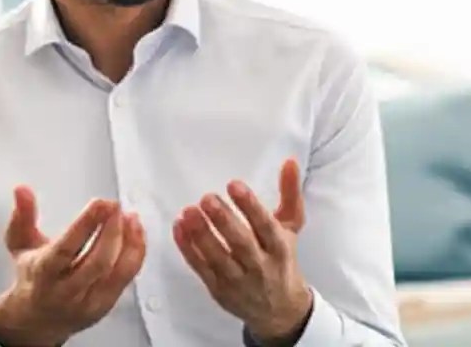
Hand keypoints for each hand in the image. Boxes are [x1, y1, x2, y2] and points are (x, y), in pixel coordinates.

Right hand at [0, 188, 145, 345]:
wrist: (37, 321)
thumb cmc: (34, 278)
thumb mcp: (20, 246)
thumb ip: (23, 217)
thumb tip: (22, 190)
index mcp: (43, 274)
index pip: (66, 250)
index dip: (86, 225)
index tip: (101, 203)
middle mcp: (66, 291)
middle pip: (97, 262)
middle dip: (111, 231)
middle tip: (116, 206)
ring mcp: (89, 300)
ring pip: (117, 270)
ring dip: (129, 239)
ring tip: (129, 216)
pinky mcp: (107, 303)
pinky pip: (129, 275)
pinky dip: (136, 250)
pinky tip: (136, 231)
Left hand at [174, 159, 312, 343]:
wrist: (278, 309)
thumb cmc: (282, 259)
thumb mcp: (291, 226)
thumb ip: (289, 193)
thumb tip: (290, 161)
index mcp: (279, 247)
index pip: (265, 225)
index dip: (250, 206)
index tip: (234, 186)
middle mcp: (260, 265)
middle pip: (240, 242)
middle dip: (223, 220)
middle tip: (206, 198)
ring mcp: (237, 280)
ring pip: (217, 257)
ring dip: (201, 234)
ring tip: (188, 212)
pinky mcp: (218, 290)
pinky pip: (201, 268)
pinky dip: (188, 250)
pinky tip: (179, 229)